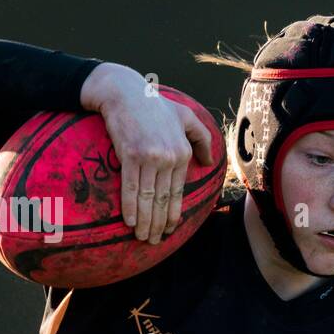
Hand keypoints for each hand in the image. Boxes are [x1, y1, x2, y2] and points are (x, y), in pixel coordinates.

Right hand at [80, 62, 215, 243]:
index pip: (177, 191)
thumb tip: (208, 163)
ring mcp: (150, 157)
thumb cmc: (155, 105)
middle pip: (163, 199)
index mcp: (182, 152)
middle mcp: (169, 157)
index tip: (170, 230)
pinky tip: (129, 222)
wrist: (125, 92)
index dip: (173, 214)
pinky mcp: (131, 155)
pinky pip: (131, 188)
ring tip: (143, 236)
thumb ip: (202, 137)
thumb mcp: (185, 116)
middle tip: (155, 241)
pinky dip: (130, 207)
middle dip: (159, 224)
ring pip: (149, 198)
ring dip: (145, 221)